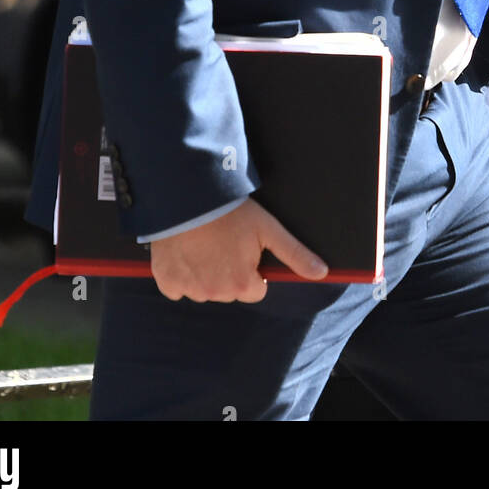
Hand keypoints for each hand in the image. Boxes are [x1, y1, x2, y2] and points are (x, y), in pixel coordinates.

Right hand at [149, 198, 328, 302]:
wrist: (189, 195)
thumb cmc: (232, 210)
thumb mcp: (268, 228)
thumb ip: (295, 253)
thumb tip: (321, 272)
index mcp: (241, 284)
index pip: (256, 290)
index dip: (253, 269)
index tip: (245, 248)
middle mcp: (215, 293)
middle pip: (229, 291)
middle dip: (229, 272)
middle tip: (224, 242)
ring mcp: (189, 290)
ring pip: (204, 290)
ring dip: (205, 273)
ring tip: (204, 243)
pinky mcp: (166, 282)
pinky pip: (177, 288)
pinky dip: (181, 274)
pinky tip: (185, 251)